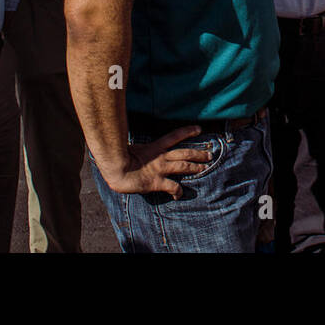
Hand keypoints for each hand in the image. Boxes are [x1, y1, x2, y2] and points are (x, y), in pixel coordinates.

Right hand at [98, 126, 215, 197]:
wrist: (115, 168)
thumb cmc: (118, 158)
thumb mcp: (130, 148)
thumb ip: (138, 149)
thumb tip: (134, 148)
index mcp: (155, 147)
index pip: (174, 136)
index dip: (188, 132)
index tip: (199, 129)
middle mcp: (161, 157)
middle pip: (185, 153)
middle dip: (198, 153)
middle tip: (210, 154)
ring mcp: (160, 169)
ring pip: (184, 166)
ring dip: (196, 167)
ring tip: (205, 168)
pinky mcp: (157, 182)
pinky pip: (173, 187)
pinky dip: (178, 191)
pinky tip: (179, 195)